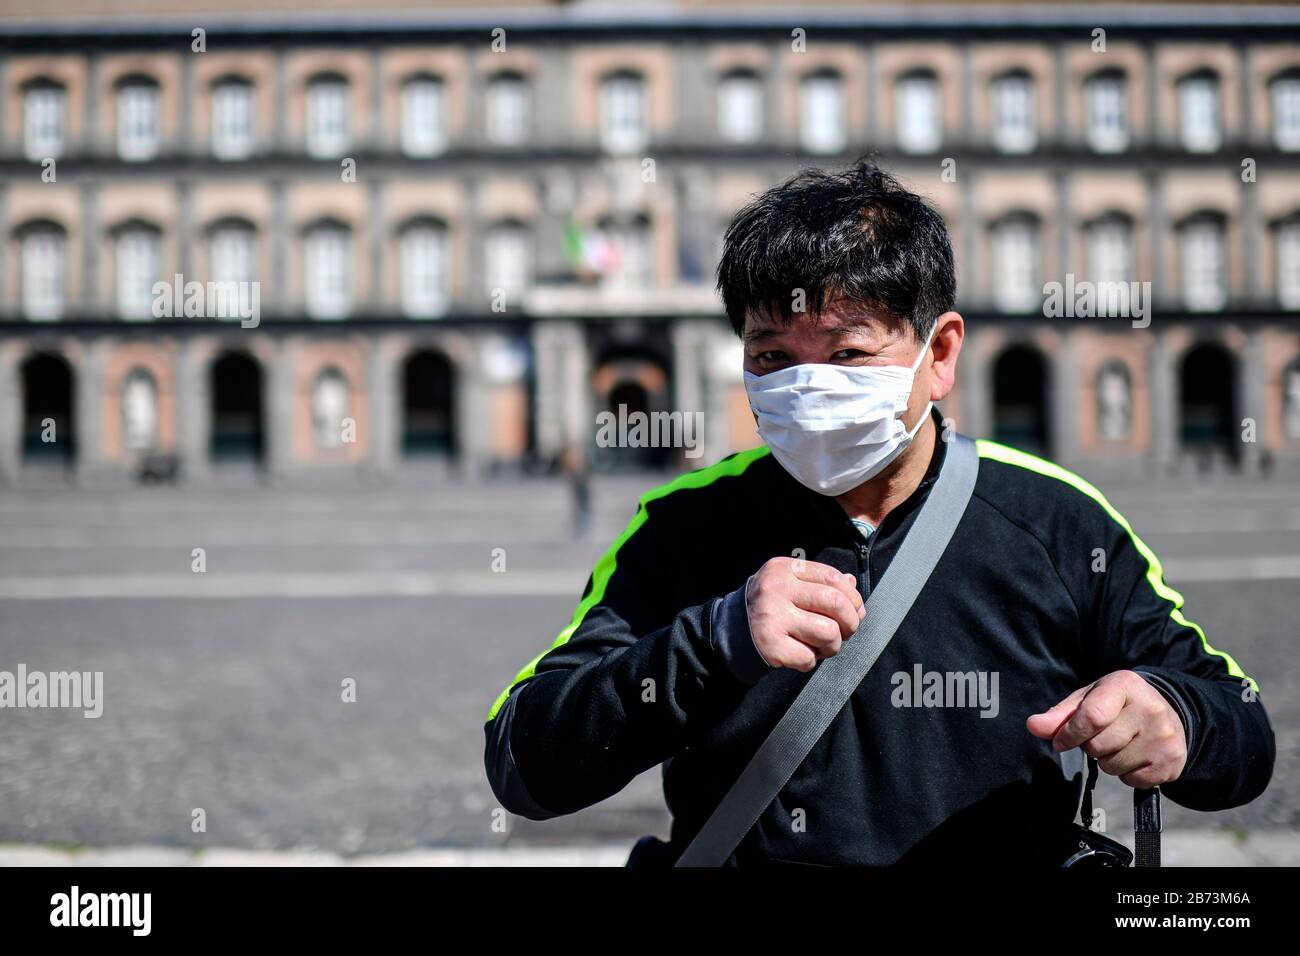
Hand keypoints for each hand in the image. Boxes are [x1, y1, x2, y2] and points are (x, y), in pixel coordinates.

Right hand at [745, 557, 864, 672]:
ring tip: (822, 646)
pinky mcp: (771, 645)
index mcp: (784, 569)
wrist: (731, 630)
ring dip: (833, 645)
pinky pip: (809, 657)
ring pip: (828, 632)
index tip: (855, 611)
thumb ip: (819, 582)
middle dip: (850, 622)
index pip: (832, 577)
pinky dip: (811, 661)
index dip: (853, 597)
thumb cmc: (770, 607)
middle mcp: (776, 589)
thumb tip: (851, 584)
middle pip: (835, 602)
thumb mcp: (789, 584)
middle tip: (845, 632)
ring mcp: (772, 617)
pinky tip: (800, 655)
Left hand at [1027, 670, 1186, 787]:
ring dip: (1108, 761)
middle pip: (1098, 746)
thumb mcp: (1089, 698)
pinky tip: (1136, 755)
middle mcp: (1150, 709)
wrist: (1170, 712)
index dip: (1070, 734)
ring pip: (1113, 767)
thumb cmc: (1119, 704)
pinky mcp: (1172, 762)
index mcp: (1125, 686)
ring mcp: (1164, 737)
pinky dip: (1126, 773)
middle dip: (1091, 746)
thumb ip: (1060, 714)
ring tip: (1121, 743)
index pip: (1091, 717)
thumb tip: (1033, 726)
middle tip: (1102, 735)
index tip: (1060, 742)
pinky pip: (1132, 781)